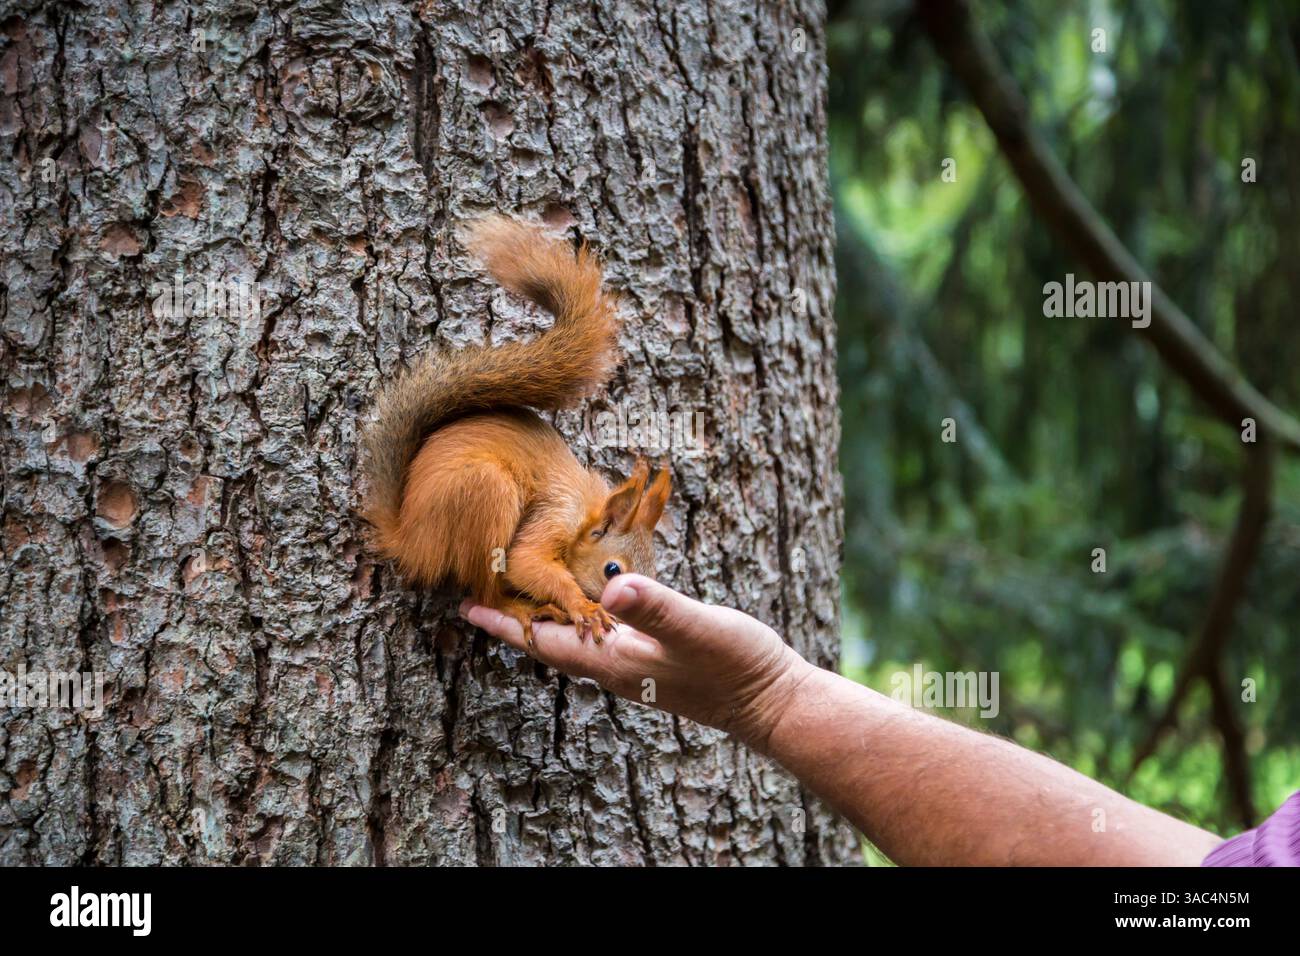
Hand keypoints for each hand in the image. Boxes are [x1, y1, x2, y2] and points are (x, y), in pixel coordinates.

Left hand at [460, 574, 812, 747]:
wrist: (774, 702)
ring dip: (547, 624)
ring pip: (576, 645)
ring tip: (523, 602)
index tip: (468, 607)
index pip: (546, 641)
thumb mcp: (696, 629)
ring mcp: (637, 668)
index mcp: (615, 661)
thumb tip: (612, 590)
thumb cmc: (736, 666)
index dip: (507, 624)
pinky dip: (583, 622)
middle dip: (517, 624)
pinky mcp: (656, 663)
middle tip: (483, 598)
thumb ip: (656, 608)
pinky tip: (591, 608)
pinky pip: (603, 641)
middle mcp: (617, 668)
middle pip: (552, 646)